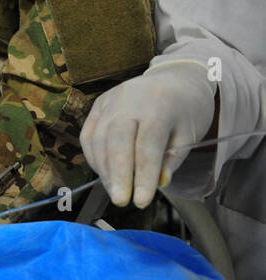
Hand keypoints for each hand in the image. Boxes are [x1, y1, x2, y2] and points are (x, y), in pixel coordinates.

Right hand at [80, 59, 215, 208]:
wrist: (175, 78)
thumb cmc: (186, 109)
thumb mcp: (189, 134)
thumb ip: (172, 159)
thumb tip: (158, 183)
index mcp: (159, 105)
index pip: (147, 146)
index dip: (142, 175)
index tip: (142, 201)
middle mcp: (130, 100)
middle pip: (116, 141)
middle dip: (117, 174)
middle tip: (121, 201)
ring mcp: (110, 100)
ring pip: (98, 139)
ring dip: (105, 170)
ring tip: (115, 191)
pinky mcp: (98, 104)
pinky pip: (89, 135)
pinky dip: (94, 157)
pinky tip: (105, 173)